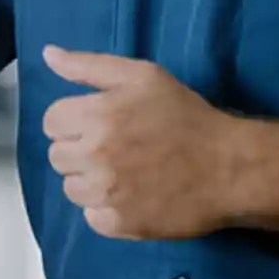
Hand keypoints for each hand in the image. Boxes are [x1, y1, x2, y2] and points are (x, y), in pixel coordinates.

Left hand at [41, 45, 243, 239]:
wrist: (230, 167)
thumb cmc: (185, 116)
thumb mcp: (141, 76)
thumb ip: (88, 65)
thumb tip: (48, 54)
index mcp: (97, 116)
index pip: (51, 122)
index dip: (73, 121)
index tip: (99, 123)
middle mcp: (95, 156)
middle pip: (57, 156)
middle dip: (80, 150)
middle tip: (116, 148)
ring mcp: (106, 194)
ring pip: (71, 189)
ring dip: (90, 181)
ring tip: (125, 172)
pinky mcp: (119, 224)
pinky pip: (91, 217)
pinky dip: (106, 210)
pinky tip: (132, 196)